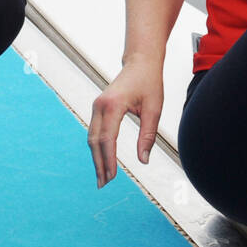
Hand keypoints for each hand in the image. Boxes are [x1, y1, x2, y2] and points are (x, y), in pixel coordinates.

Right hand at [88, 62, 163, 187]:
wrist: (141, 62)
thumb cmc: (149, 82)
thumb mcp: (154, 109)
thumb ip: (148, 135)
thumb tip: (144, 160)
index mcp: (113, 105)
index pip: (108, 139)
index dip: (109, 160)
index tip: (113, 177)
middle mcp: (100, 106)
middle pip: (95, 141)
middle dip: (99, 164)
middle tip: (103, 184)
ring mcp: (97, 106)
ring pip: (92, 137)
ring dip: (96, 157)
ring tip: (102, 177)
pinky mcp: (99, 107)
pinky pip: (95, 131)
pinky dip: (97, 147)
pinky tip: (103, 159)